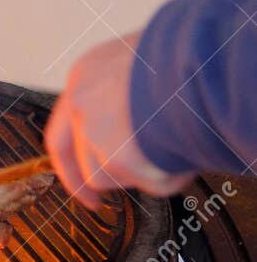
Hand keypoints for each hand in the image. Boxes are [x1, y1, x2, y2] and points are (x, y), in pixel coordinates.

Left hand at [46, 35, 191, 208]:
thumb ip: (127, 92)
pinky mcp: (119, 157)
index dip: (69, 156)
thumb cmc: (180, 56)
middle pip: (76, 160)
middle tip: (94, 204)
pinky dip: (168, 178)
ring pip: (108, 176)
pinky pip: (149, 183)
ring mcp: (97, 132)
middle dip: (82, 187)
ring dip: (138, 173)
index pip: (64, 126)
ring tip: (170, 150)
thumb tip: (139, 117)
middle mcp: (82, 103)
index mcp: (86, 75)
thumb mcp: (142, 62)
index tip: (75, 172)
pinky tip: (184, 156)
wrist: (197, 62)